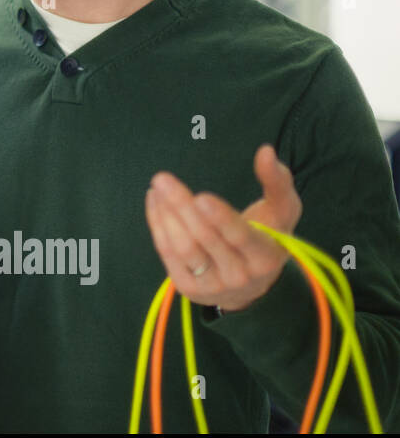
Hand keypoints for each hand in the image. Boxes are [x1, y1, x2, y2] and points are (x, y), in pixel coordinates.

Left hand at [145, 144, 301, 311]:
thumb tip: (265, 150)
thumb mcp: (282, 211)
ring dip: (166, 214)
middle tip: (162, 178)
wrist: (251, 284)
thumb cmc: (268, 236)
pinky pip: (168, 253)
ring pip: (183, 247)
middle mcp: (239, 276)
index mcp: (264, 257)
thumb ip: (277, 181)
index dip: (221, 218)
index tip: (201, 197)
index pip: (241, 236)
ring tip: (158, 187)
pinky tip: (155, 201)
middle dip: (181, 206)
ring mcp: (212, 285)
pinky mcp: (188, 287)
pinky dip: (158, 224)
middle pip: (205, 238)